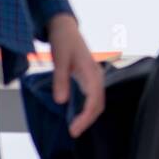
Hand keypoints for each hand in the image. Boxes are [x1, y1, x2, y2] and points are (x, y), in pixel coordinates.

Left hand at [47, 14, 105, 137]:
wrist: (64, 27)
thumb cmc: (63, 41)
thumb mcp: (59, 59)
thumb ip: (60, 80)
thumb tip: (61, 101)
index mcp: (91, 71)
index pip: (94, 100)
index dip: (86, 117)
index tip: (74, 130)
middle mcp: (96, 75)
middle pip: (99, 103)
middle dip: (88, 120)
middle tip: (73, 132)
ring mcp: (94, 75)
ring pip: (97, 100)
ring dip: (89, 115)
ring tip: (75, 126)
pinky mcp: (89, 76)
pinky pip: (92, 96)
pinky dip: (87, 108)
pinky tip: (76, 113)